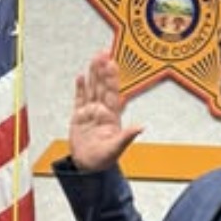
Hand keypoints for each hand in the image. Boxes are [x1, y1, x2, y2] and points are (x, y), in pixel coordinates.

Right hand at [68, 50, 143, 171]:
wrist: (88, 167)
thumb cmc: (103, 160)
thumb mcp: (116, 148)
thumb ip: (127, 136)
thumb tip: (141, 127)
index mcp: (112, 116)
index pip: (112, 92)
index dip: (112, 77)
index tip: (112, 63)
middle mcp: (102, 111)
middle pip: (102, 86)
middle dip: (102, 69)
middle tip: (102, 53)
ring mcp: (90, 113)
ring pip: (92, 88)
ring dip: (93, 74)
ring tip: (94, 58)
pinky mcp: (79, 117)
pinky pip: (79, 99)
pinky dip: (80, 88)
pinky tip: (81, 76)